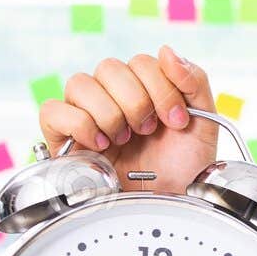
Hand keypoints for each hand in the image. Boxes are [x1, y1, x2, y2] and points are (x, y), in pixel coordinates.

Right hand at [38, 45, 218, 195]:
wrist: (169, 205)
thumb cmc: (184, 169)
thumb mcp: (204, 123)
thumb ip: (194, 81)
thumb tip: (166, 50)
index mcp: (143, 89)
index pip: (140, 61)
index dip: (161, 87)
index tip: (176, 121)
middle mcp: (112, 98)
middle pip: (109, 67)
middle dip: (137, 101)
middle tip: (149, 131)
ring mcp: (85, 116)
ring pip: (80, 83)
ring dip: (110, 113)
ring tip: (125, 139)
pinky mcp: (62, 139)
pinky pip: (52, 111)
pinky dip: (79, 124)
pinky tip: (102, 144)